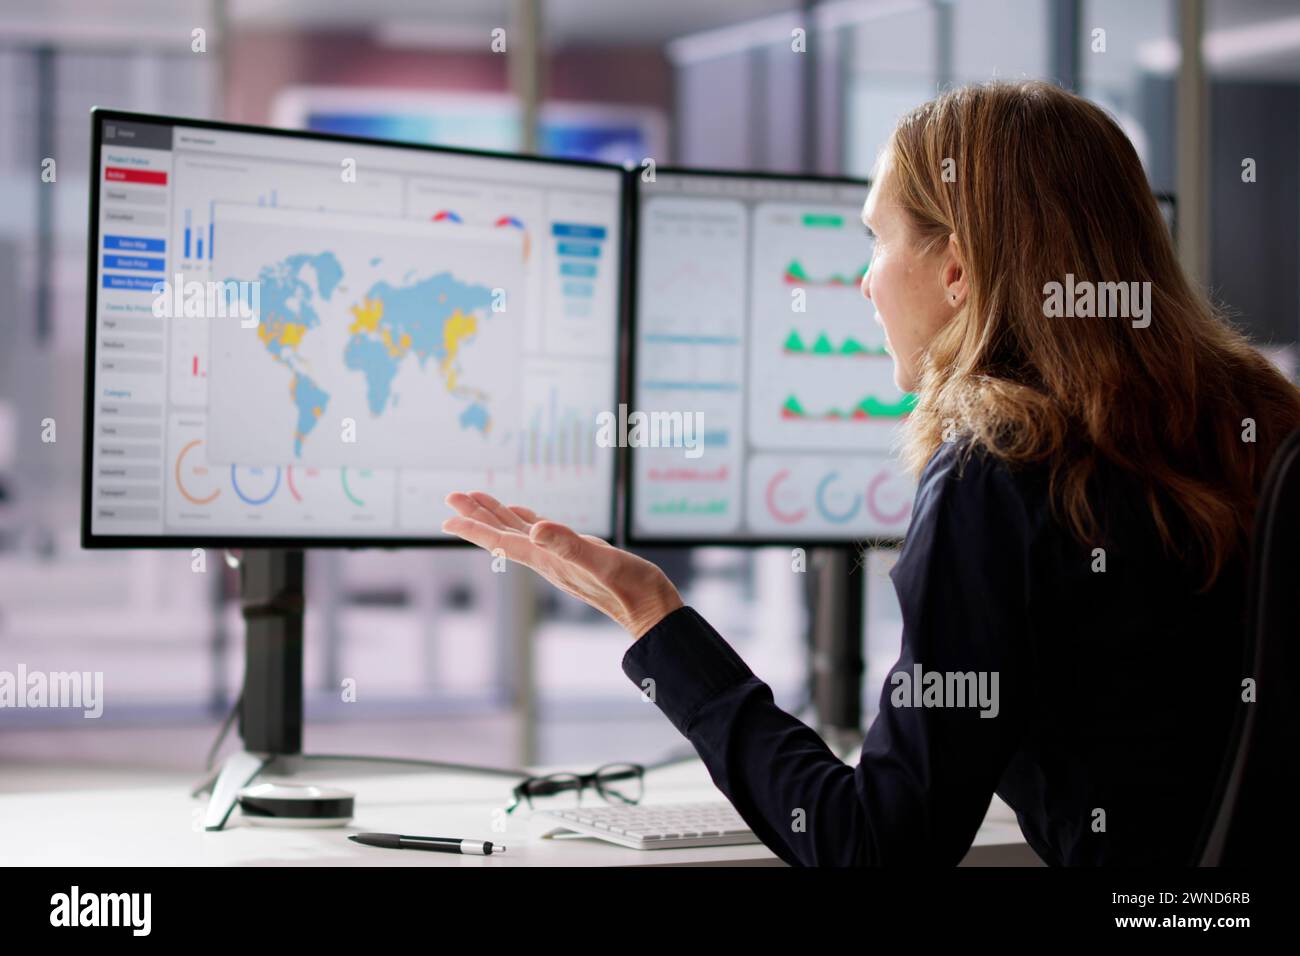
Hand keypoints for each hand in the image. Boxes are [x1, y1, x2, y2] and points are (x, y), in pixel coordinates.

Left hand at [441, 490, 683, 639]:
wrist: (653, 611)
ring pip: (520, 533)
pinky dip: (527, 522)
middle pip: (504, 535)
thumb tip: (536, 529)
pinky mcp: (577, 557)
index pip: (503, 542)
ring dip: (497, 516)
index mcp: (549, 560)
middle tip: (452, 495)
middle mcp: (549, 560)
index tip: (447, 517)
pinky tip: (523, 516)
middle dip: (477, 515)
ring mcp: (561, 560)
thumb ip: (570, 545)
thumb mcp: (602, 562)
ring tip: (477, 499)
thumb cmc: (632, 589)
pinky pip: (543, 535)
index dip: (475, 528)